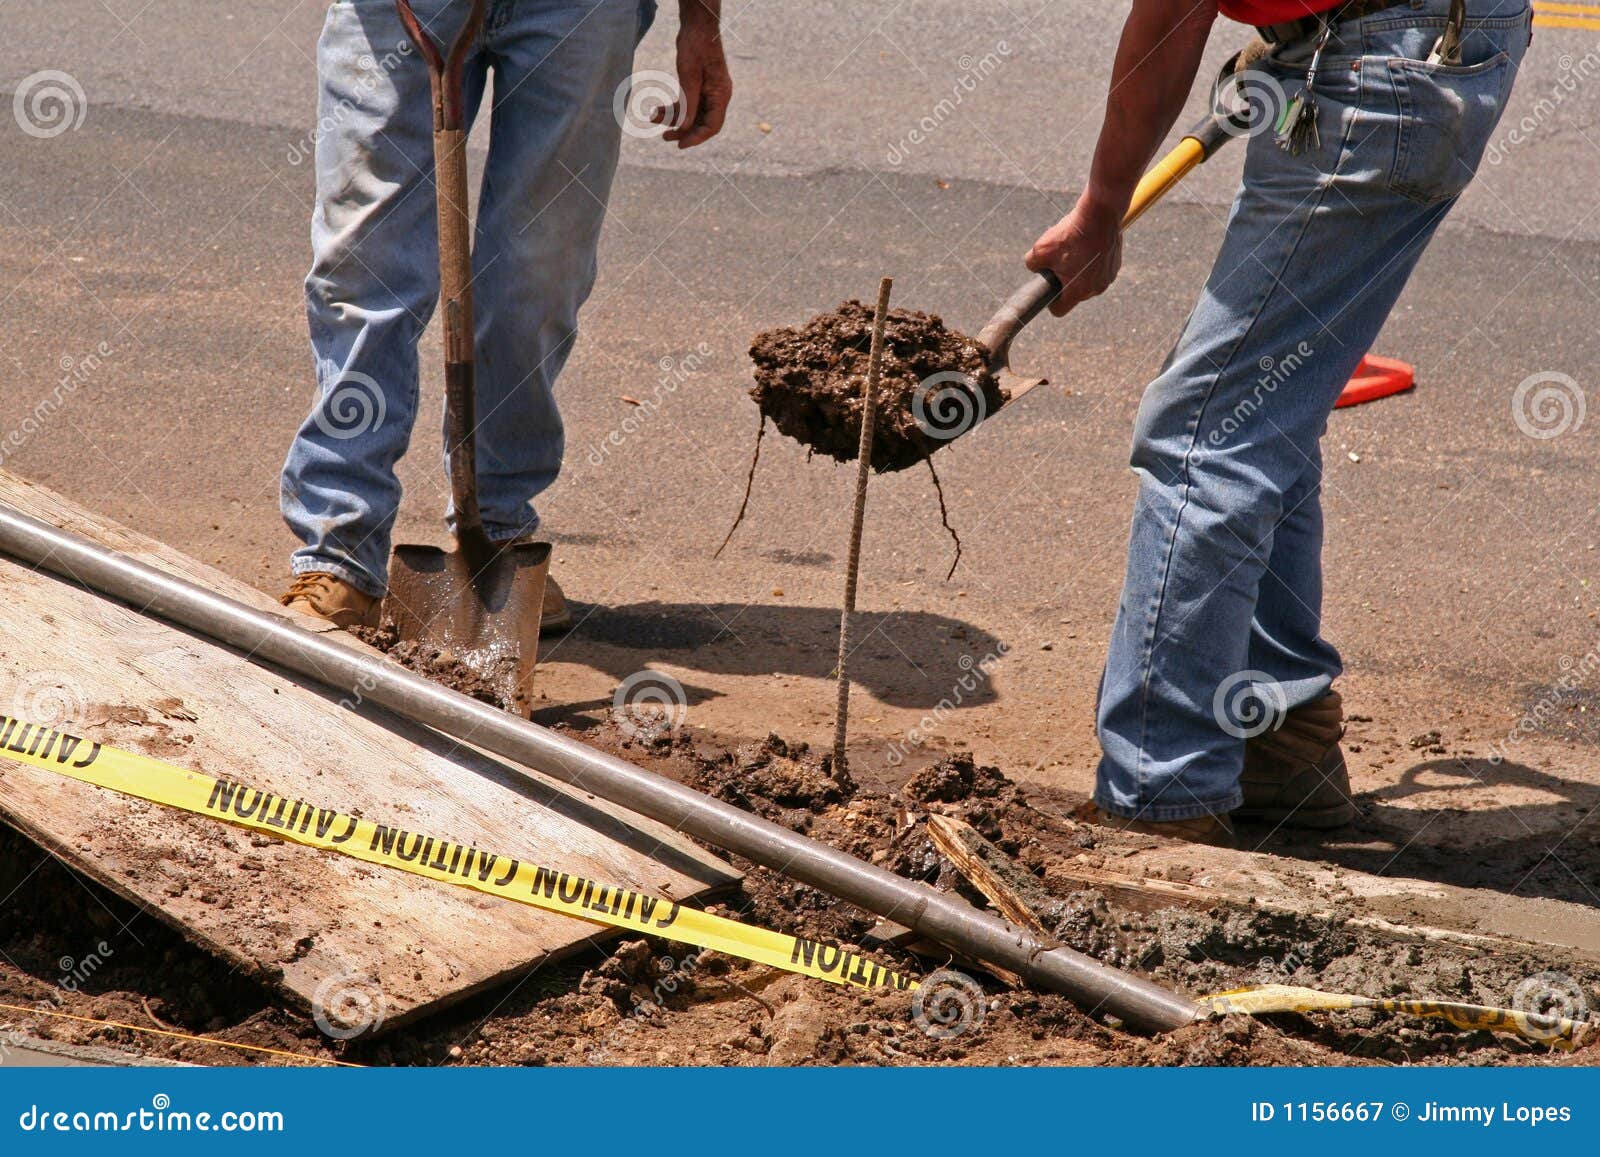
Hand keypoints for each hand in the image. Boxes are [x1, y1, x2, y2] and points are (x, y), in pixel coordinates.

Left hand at [660, 6, 731, 148]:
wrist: (696, 26)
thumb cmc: (696, 46)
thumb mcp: (689, 76)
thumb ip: (688, 103)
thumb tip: (684, 128)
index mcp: (720, 95)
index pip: (712, 126)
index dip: (696, 138)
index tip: (680, 145)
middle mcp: (717, 96)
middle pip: (701, 122)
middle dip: (682, 130)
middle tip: (664, 137)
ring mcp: (707, 92)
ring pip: (691, 113)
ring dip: (672, 117)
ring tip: (653, 117)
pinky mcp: (697, 86)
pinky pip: (686, 103)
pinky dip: (672, 107)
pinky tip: (657, 109)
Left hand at [1024, 197, 1124, 316]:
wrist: (1101, 212)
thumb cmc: (1071, 233)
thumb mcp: (1040, 249)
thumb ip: (1032, 264)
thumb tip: (1034, 268)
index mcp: (1079, 291)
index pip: (1060, 310)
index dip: (1050, 302)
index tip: (1048, 288)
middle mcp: (1097, 288)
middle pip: (1074, 293)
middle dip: (1065, 280)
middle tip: (1059, 261)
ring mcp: (1109, 276)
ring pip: (1087, 280)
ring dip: (1079, 269)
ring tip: (1074, 249)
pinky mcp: (1116, 263)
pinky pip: (1099, 268)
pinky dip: (1092, 260)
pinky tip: (1086, 244)